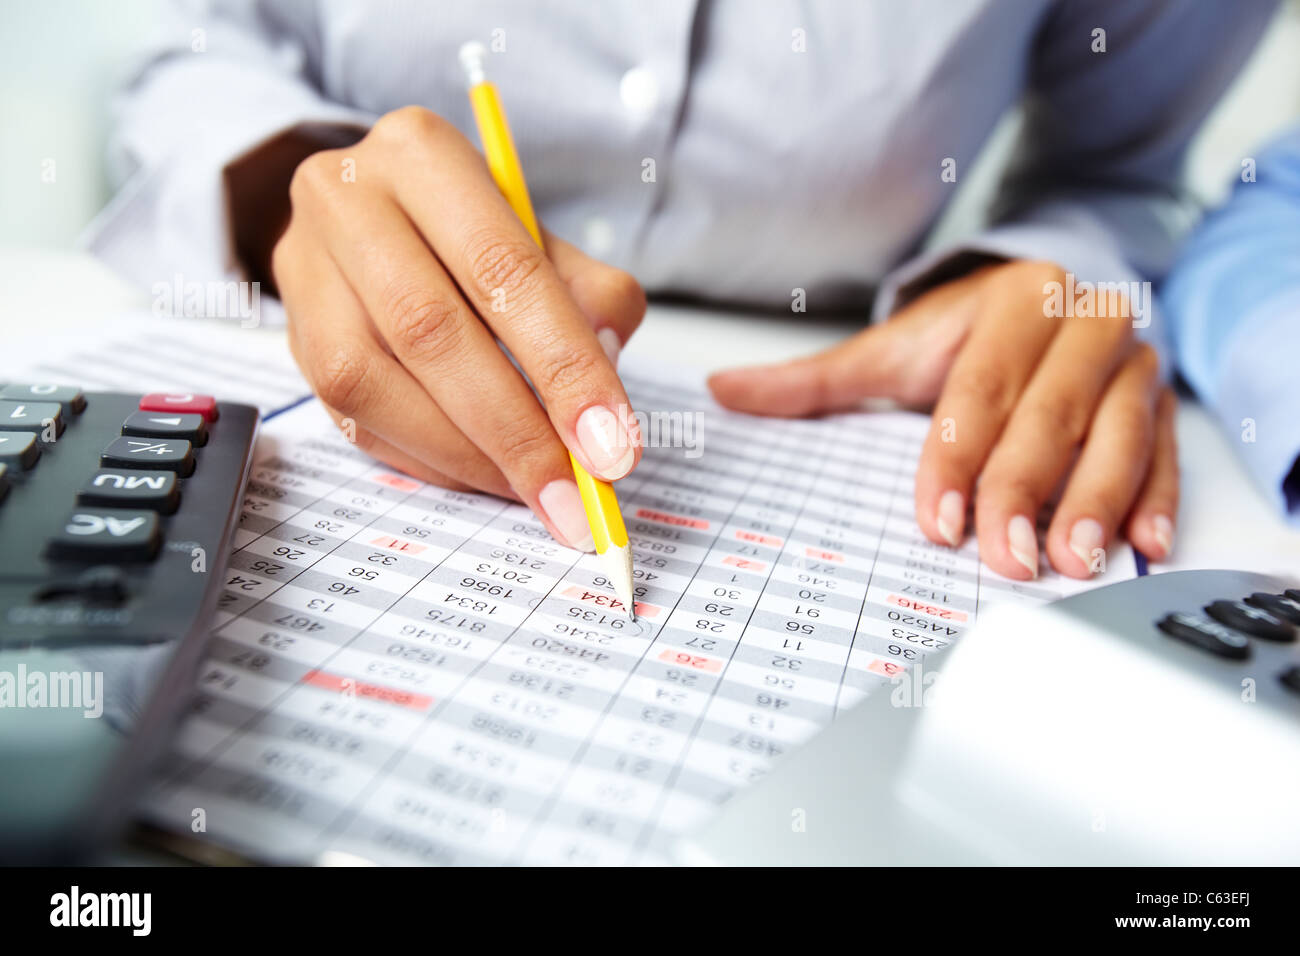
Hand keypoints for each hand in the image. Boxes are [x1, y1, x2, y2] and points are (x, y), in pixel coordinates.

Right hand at [271, 106, 645, 550]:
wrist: (374, 213)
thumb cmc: (473, 230)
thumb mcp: (541, 239)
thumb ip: (589, 299)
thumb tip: (602, 391)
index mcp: (422, 154)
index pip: (502, 268)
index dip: (563, 366)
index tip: (611, 445)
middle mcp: (346, 198)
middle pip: (429, 330)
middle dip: (514, 430)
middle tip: (576, 494)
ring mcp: (304, 268)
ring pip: (374, 383)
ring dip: (466, 457)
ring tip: (534, 491)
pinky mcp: (290, 337)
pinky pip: (353, 420)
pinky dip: (429, 461)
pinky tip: (482, 476)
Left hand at [708, 260, 1177, 579]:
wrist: (1042, 302)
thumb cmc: (962, 336)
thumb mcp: (891, 350)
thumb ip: (813, 380)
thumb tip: (722, 390)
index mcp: (1015, 302)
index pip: (982, 388)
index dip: (957, 457)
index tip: (937, 520)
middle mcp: (1083, 324)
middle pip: (1051, 415)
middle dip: (1024, 491)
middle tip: (1002, 557)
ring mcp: (1131, 363)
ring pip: (1119, 436)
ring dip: (1095, 504)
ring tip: (1068, 561)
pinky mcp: (1161, 402)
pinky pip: (1165, 453)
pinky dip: (1154, 500)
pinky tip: (1139, 547)